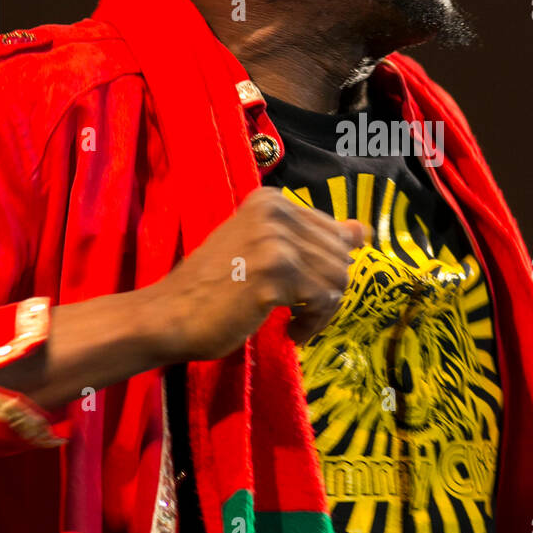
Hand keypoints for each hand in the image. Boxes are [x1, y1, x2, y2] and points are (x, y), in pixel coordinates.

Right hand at [148, 187, 367, 360]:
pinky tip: (289, 331)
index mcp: (271, 201)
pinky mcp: (275, 274)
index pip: (334, 233)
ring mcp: (275, 241)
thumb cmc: (213, 288)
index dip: (323, 269)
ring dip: (320, 312)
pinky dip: (312, 324)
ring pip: (337, 279)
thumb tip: (363, 229)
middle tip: (297, 314)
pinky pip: (323, 301)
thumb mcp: (264, 250)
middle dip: (325, 293)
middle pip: (339, 257)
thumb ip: (310, 237)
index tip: (301, 290)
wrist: (169, 316)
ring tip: (293, 323)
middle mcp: (276, 212)